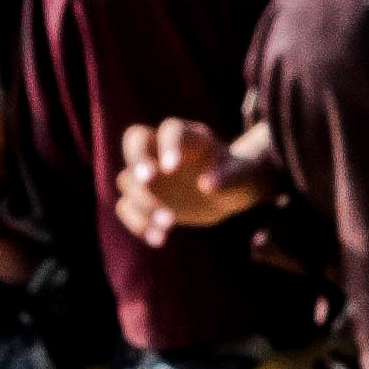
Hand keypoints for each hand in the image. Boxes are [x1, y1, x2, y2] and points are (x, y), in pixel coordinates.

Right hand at [117, 116, 279, 243]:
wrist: (228, 192)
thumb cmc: (237, 176)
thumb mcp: (241, 175)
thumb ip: (229, 176)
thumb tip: (207, 185)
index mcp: (189, 136)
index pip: (170, 129)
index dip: (167, 145)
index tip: (171, 168)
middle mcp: (162, 148)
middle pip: (135, 140)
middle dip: (137, 160)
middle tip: (146, 182)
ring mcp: (150, 173)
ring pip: (128, 179)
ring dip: (142, 202)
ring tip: (169, 224)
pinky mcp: (145, 198)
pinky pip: (127, 207)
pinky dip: (138, 223)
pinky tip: (158, 239)